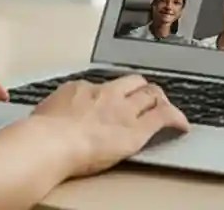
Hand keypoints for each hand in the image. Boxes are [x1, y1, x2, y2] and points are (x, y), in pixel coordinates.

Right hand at [30, 74, 189, 176]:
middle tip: (146, 97)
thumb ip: (57, 110)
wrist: (50, 142)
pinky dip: (176, 119)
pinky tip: (182, 125)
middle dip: (141, 89)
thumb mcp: (44, 112)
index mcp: (82, 89)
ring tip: (165, 108)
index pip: (105, 86)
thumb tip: (53, 115)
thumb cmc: (42, 133)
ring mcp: (124, 110)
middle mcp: (107, 94)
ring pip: (151, 96)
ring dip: (159, 101)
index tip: (113, 102)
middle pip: (133, 82)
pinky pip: (164, 117)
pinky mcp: (137, 130)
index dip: (112, 95)